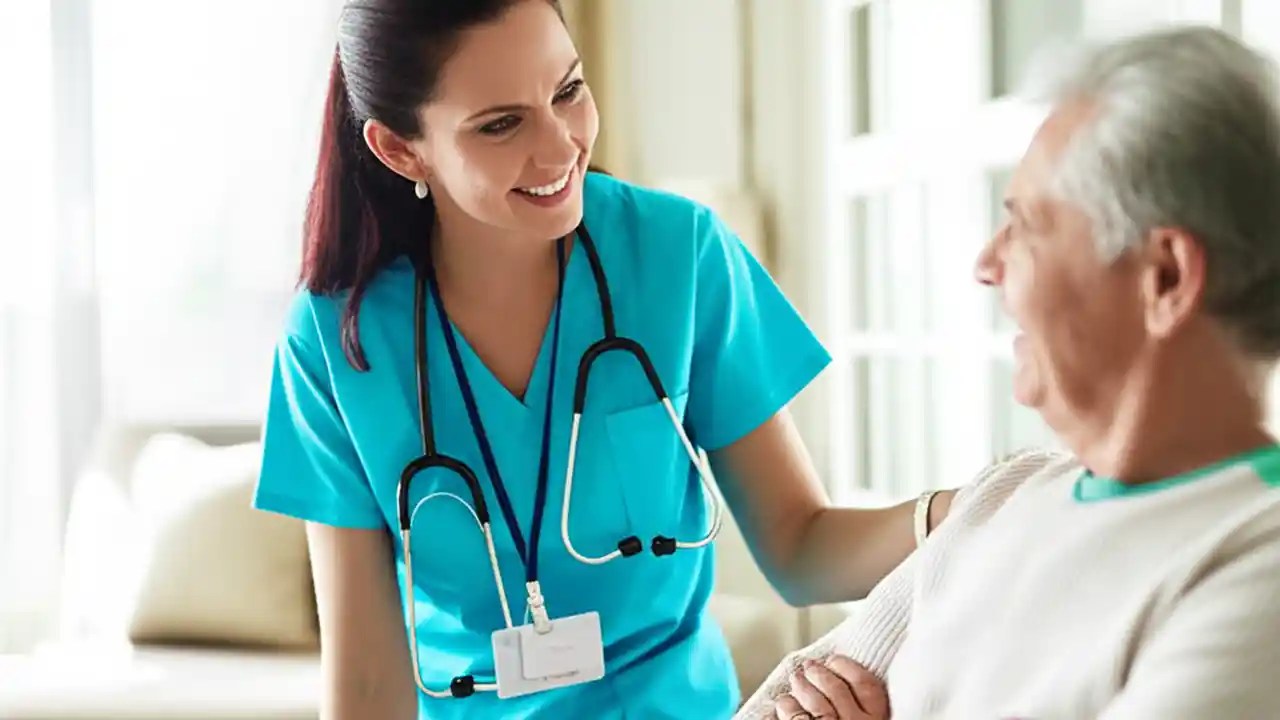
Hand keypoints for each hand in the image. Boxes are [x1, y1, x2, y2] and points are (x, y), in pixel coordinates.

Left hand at [772, 657, 888, 719]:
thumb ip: (867, 707)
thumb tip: (847, 680)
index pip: (868, 686)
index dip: (849, 668)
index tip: (837, 660)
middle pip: (836, 689)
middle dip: (820, 673)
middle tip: (809, 665)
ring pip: (815, 702)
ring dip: (802, 686)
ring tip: (795, 679)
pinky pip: (795, 717)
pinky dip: (788, 707)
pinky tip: (784, 703)